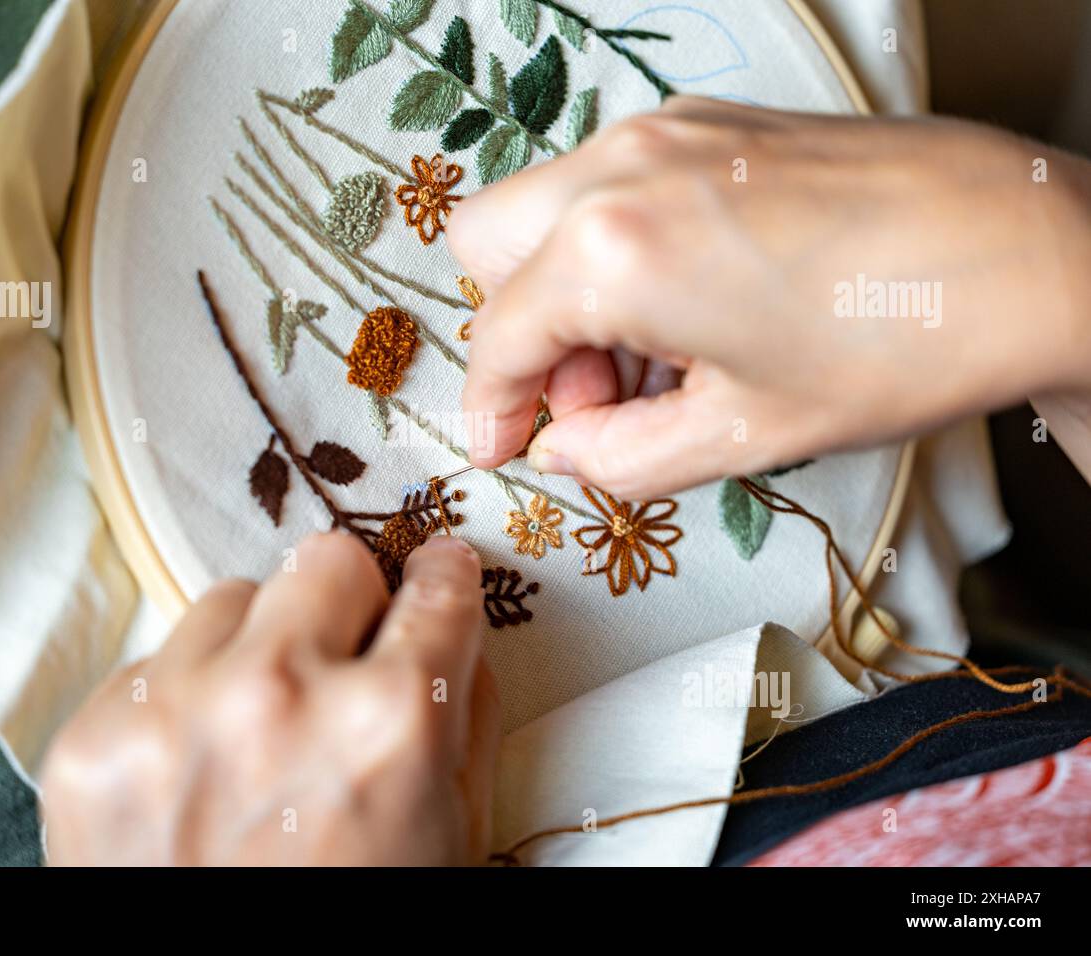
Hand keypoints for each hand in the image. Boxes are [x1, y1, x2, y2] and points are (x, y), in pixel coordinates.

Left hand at [41, 533, 498, 865]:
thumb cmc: (353, 922)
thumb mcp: (450, 836)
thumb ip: (463, 717)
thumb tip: (450, 627)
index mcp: (389, 725)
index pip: (435, 586)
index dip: (443, 580)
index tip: (434, 578)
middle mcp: (277, 696)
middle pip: (327, 560)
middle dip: (350, 606)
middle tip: (345, 661)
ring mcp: (171, 712)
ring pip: (230, 598)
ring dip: (258, 649)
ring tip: (259, 732)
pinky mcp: (92, 739)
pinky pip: (155, 662)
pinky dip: (186, 701)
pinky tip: (197, 772)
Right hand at [450, 97, 1090, 498]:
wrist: (1032, 253)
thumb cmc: (900, 342)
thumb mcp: (740, 435)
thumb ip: (618, 457)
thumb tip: (564, 450)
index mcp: (612, 251)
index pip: (498, 336)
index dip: (491, 408)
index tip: (506, 448)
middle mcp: (623, 169)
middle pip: (489, 246)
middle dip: (520, 332)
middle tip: (592, 397)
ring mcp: (669, 132)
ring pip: (549, 208)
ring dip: (566, 290)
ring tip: (657, 360)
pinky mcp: (713, 124)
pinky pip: (613, 183)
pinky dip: (616, 248)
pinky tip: (693, 305)